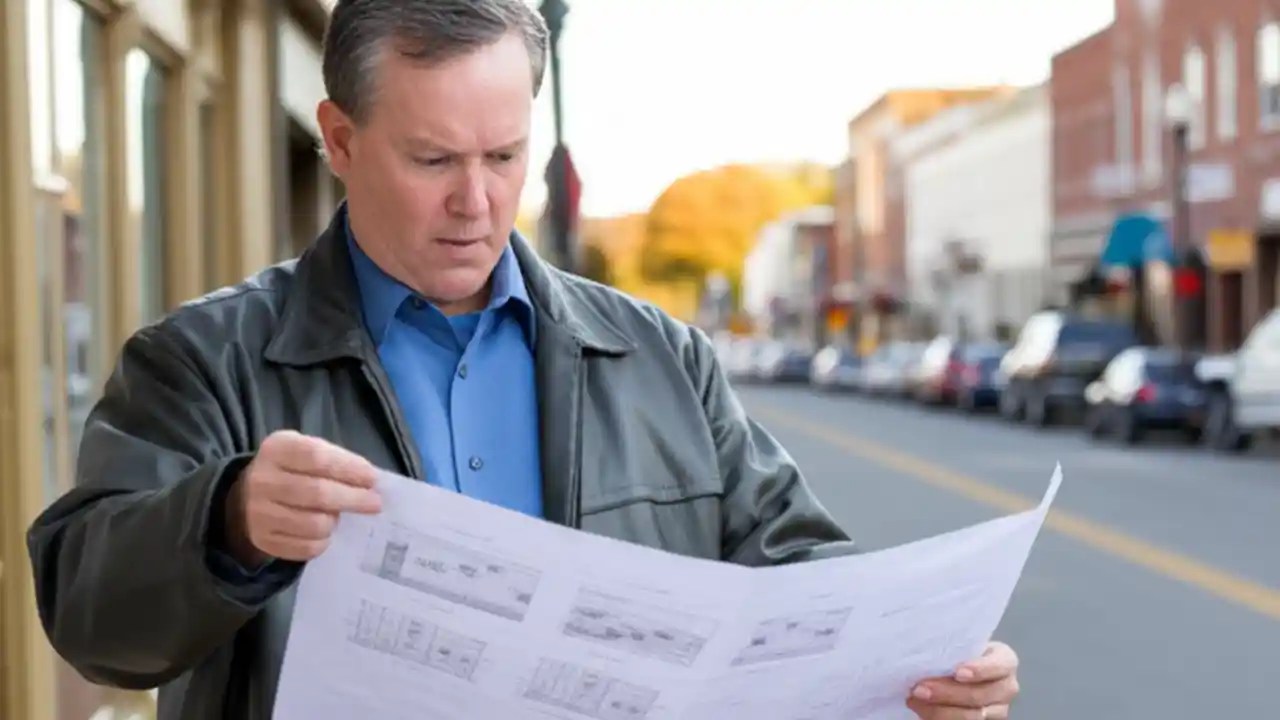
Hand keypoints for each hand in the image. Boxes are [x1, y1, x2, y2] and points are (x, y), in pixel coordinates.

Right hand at [226, 430, 381, 563]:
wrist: (246, 498)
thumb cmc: (291, 470)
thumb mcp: (306, 451)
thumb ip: (336, 459)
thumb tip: (369, 479)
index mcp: (277, 450)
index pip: (317, 457)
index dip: (348, 468)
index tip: (372, 478)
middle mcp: (262, 481)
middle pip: (317, 493)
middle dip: (353, 499)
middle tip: (375, 503)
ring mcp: (259, 513)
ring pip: (313, 524)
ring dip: (335, 521)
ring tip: (339, 515)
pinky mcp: (263, 540)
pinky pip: (306, 548)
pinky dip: (323, 541)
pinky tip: (325, 532)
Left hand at [906, 642, 1019, 718]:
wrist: (961, 673)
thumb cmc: (959, 654)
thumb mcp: (960, 647)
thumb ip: (951, 650)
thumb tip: (925, 655)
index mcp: (1005, 661)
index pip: (998, 665)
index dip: (979, 670)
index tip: (958, 673)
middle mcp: (1007, 687)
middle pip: (980, 695)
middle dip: (947, 693)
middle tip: (919, 689)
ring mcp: (999, 710)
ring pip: (972, 716)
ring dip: (940, 710)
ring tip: (915, 701)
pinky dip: (940, 719)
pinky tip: (922, 711)